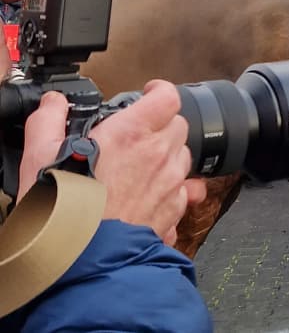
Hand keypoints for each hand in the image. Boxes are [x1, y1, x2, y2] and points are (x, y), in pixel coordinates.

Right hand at [18, 81, 206, 245]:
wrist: (82, 261)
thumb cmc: (62, 211)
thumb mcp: (40, 156)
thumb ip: (49, 121)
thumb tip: (55, 103)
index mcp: (131, 134)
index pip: (167, 98)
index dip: (159, 92)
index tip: (149, 94)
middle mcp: (158, 155)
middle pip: (178, 126)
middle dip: (161, 125)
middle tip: (138, 135)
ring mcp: (170, 184)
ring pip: (183, 157)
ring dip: (168, 156)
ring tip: (140, 166)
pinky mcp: (173, 211)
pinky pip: (183, 192)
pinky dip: (171, 190)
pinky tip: (150, 195)